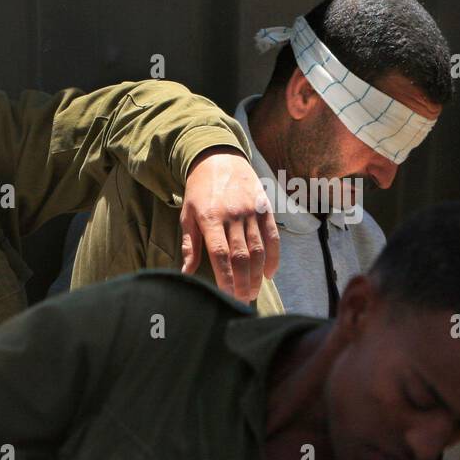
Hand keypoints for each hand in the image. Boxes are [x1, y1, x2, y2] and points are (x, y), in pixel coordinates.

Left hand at [180, 149, 279, 302]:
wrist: (219, 158)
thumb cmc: (199, 190)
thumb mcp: (187, 214)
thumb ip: (189, 245)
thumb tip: (186, 273)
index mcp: (210, 218)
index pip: (220, 254)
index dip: (225, 278)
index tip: (226, 297)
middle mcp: (233, 216)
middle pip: (241, 256)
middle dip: (242, 282)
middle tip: (242, 301)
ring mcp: (251, 212)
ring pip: (258, 249)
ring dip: (256, 275)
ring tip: (252, 292)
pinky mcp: (265, 209)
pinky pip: (272, 237)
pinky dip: (273, 257)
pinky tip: (269, 274)